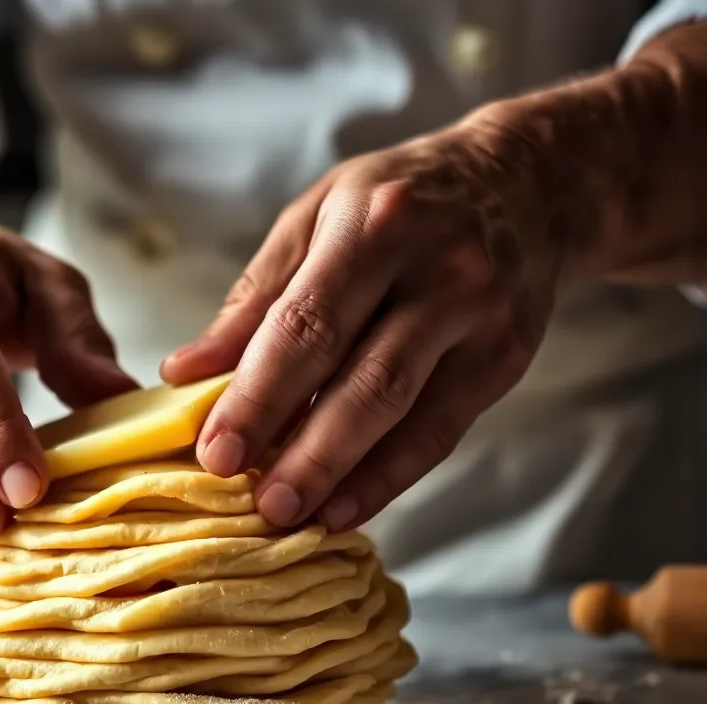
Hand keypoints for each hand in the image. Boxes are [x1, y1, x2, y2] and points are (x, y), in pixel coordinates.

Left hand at [162, 108, 578, 531]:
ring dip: (345, 474)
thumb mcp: (316, 219)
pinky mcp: (506, 359)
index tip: (215, 452)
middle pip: (364, 379)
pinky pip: (442, 432)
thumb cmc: (397, 200)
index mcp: (375, 225)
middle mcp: (439, 270)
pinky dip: (391, 476)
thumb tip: (183, 372)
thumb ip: (253, 299)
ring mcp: (481, 318)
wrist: (527, 182)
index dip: (259, 395)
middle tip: (257, 504)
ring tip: (294, 516)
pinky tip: (346, 508)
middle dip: (305, 451)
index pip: (307, 326)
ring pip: (407, 412)